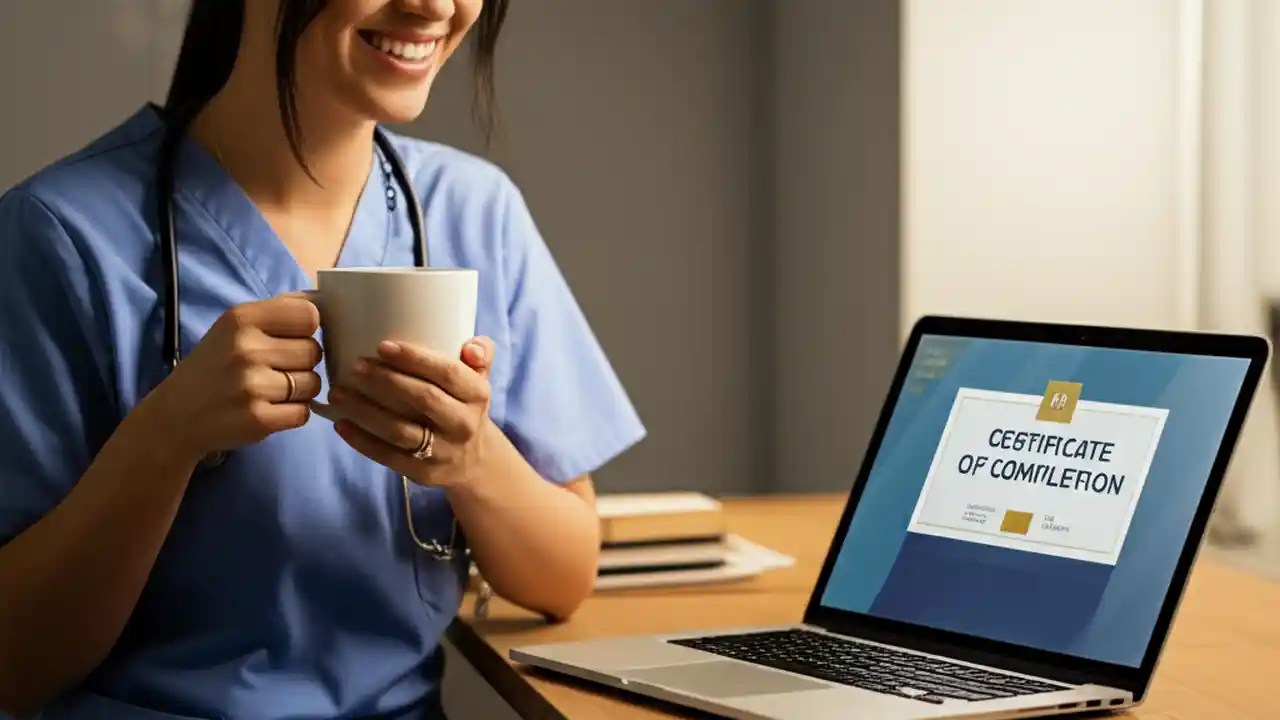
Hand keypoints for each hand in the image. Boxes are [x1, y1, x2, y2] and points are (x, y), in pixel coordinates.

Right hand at [147, 295, 323, 459]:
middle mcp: (246, 349)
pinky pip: (303, 413)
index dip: (307, 329)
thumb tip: (322, 298)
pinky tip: (271, 409)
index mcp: (242, 318)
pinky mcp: (259, 419)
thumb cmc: (216, 364)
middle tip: (277, 369)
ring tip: (273, 391)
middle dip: (303, 362)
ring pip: (313, 384)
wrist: (177, 415)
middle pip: (314, 352)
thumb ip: (279, 310)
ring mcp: (252, 386)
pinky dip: (294, 413)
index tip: (294, 338)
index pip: (309, 316)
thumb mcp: (235, 326)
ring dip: (301, 390)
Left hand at [328, 337, 495, 489]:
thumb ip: (480, 353)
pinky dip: (361, 441)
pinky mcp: (424, 473)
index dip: (416, 359)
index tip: (383, 346)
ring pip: (399, 430)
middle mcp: (463, 424)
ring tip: (338, 392)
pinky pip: (388, 456)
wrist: (474, 461)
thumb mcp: (479, 379)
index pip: (448, 373)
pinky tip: (340, 423)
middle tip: (357, 365)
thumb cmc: (464, 406)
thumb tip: (469, 346)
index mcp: (477, 394)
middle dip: (387, 380)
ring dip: (365, 410)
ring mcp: (443, 451)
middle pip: (424, 398)